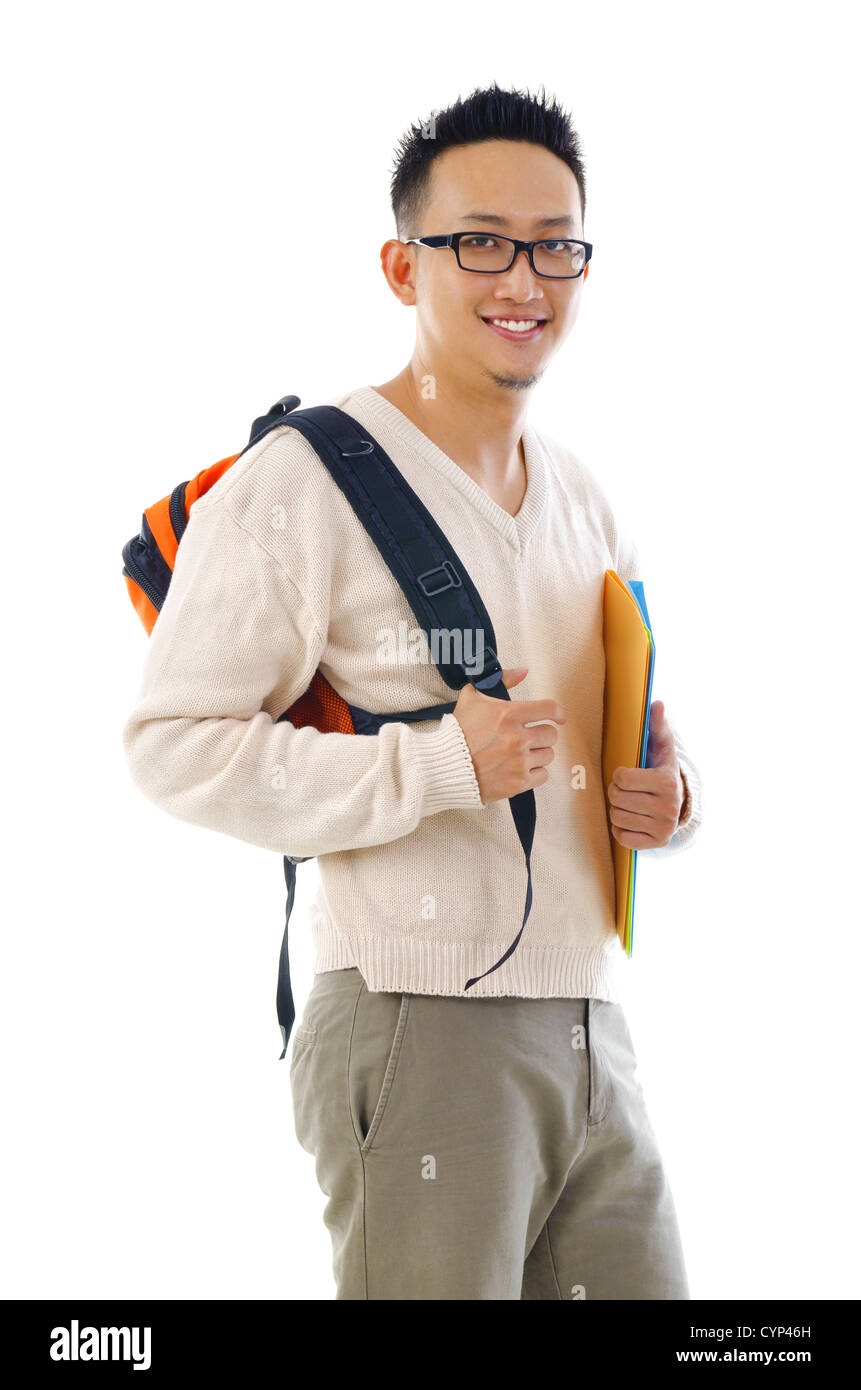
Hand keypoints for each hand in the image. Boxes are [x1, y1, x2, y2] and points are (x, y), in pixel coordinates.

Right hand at [453, 666, 565, 804]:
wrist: (443, 766)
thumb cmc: (457, 731)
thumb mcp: (472, 696)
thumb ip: (500, 679)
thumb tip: (523, 670)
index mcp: (509, 714)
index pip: (550, 709)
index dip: (558, 713)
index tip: (559, 718)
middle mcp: (518, 738)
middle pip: (551, 734)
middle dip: (542, 734)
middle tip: (530, 737)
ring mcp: (519, 762)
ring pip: (548, 755)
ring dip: (538, 754)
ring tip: (522, 754)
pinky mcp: (518, 783)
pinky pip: (543, 776)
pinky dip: (535, 773)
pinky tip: (521, 769)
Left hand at [607, 700, 684, 848]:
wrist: (678, 802)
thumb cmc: (662, 769)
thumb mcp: (661, 747)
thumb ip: (657, 725)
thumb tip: (657, 703)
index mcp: (668, 782)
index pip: (622, 778)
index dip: (619, 774)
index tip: (627, 773)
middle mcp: (669, 808)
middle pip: (617, 798)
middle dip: (616, 792)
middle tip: (627, 789)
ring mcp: (663, 828)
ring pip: (617, 817)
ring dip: (617, 809)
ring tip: (630, 802)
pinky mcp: (656, 843)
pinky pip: (622, 837)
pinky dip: (620, 827)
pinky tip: (631, 818)